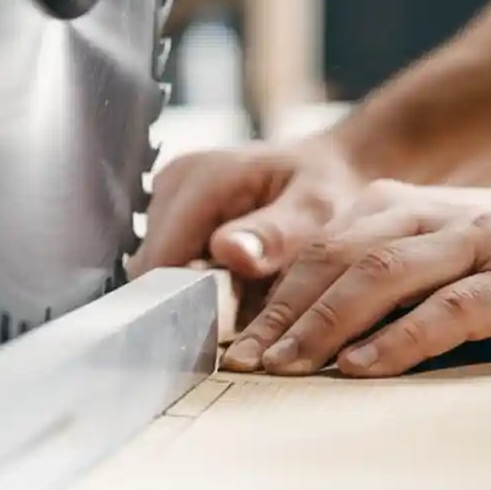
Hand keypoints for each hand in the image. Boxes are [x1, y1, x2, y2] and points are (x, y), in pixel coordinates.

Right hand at [128, 133, 362, 278]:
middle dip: (195, 295)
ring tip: (245, 284)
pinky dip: (197, 276)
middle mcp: (174, 182)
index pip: (162, 260)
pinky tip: (233, 272)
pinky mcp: (171, 212)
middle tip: (249, 299)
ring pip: (160, 269)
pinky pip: (170, 260)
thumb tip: (228, 251)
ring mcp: (168, 196)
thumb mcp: (317, 211)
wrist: (334, 169)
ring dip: (196, 287)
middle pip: (156, 268)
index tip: (230, 319)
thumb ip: (275, 235)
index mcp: (204, 177)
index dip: (189, 300)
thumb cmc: (330, 190)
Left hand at [222, 180, 490, 376]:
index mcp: (399, 207)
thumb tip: (303, 334)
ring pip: (381, 276)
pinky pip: (450, 307)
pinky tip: (364, 367)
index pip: (317, 249)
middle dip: (283, 314)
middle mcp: (431, 215)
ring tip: (287, 369)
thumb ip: (383, 280)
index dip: (270, 296)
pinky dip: (402, 338)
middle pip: (336, 260)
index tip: (236, 346)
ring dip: (326, 325)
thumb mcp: (441, 259)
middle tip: (246, 363)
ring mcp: (478, 241)